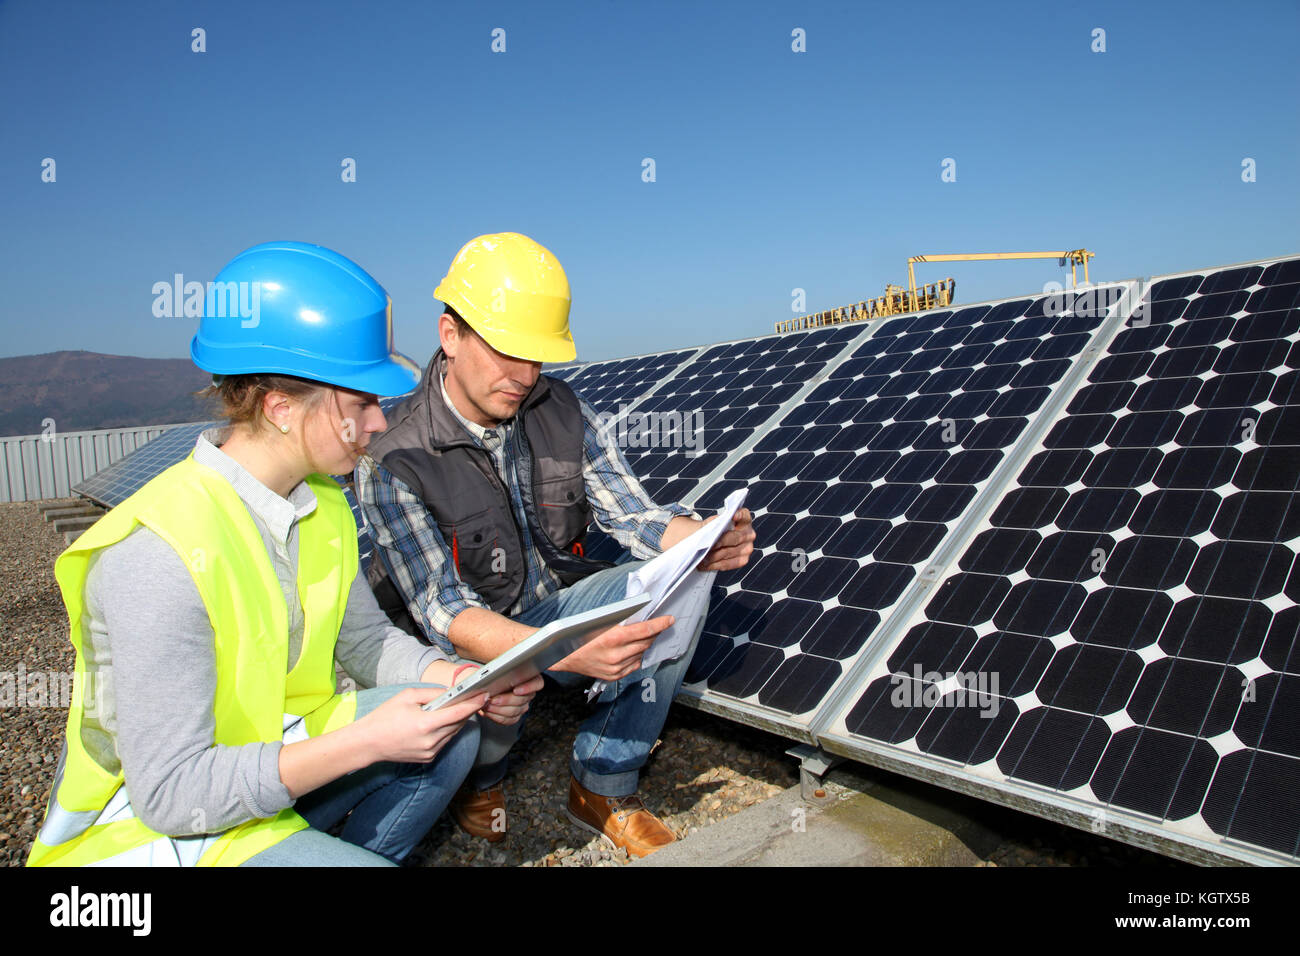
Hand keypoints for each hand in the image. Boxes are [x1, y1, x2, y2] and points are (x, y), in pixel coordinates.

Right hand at [355, 687, 486, 763]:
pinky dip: (447, 731)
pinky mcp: (427, 759)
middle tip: (474, 698)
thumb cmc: (384, 717)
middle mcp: (431, 741)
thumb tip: (450, 693)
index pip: (458, 713)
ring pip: (453, 733)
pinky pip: (444, 742)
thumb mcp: (407, 696)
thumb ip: (432, 693)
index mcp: (426, 724)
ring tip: (460, 708)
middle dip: (467, 711)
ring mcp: (430, 752)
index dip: (474, 704)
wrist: (368, 743)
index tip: (484, 696)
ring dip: (458, 721)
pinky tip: (444, 722)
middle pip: (459, 724)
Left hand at [479, 673, 544, 725]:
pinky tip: (489, 711)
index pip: (537, 683)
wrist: (487, 686)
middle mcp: (527, 692)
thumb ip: (500, 670)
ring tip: (487, 704)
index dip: (528, 687)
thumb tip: (498, 675)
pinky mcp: (514, 715)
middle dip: (506, 700)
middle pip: (523, 699)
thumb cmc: (493, 674)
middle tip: (493, 698)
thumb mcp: (496, 668)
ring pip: (515, 711)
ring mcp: (522, 705)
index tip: (516, 690)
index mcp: (529, 677)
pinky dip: (497, 716)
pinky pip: (509, 720)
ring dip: (499, 709)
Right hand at [550, 615, 674, 681]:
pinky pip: (634, 665)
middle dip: (653, 633)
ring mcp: (616, 668)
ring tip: (643, 637)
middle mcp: (616, 655)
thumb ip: (620, 621)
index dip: (660, 624)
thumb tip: (639, 617)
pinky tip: (633, 650)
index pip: (645, 630)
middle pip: (645, 642)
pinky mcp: (614, 676)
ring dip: (645, 644)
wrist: (563, 656)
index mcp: (613, 638)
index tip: (669, 620)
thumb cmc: (578, 636)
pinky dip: (636, 656)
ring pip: (641, 654)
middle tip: (657, 626)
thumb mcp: (599, 622)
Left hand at [697, 508, 755, 571]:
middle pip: (734, 538)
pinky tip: (704, 564)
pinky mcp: (743, 560)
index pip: (744, 516)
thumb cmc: (714, 529)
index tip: (733, 515)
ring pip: (728, 552)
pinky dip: (714, 565)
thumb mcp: (713, 522)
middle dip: (719, 542)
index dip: (740, 515)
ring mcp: (748, 548)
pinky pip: (727, 564)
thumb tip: (710, 532)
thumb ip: (715, 524)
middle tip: (706, 545)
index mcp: (744, 520)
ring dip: (713, 556)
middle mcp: (749, 534)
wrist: (712, 541)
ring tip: (701, 556)